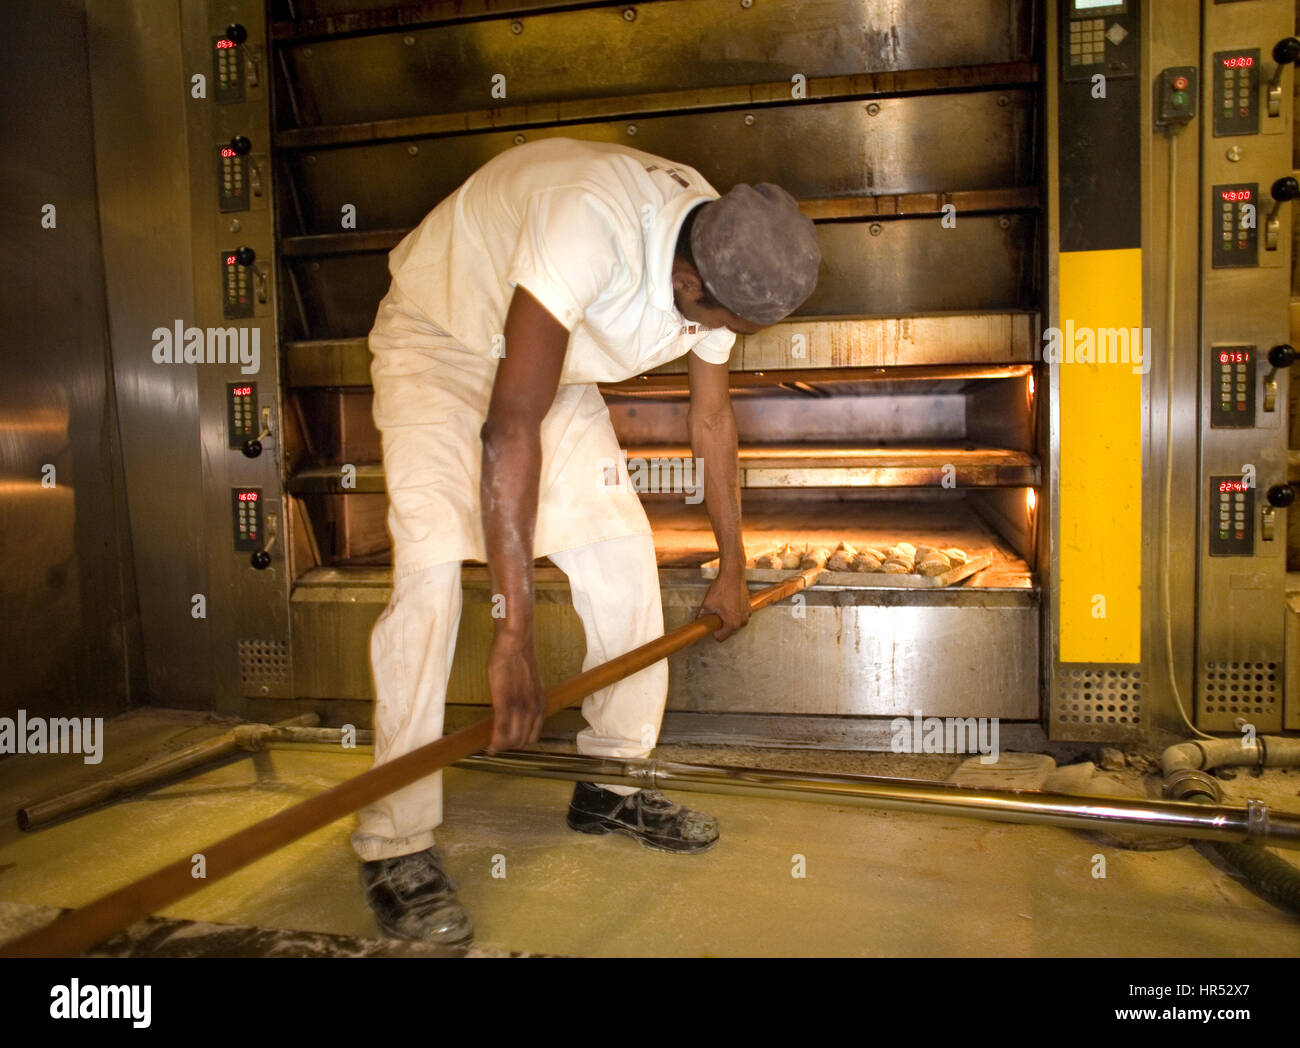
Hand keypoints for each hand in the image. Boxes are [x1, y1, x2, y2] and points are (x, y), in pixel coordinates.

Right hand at [486, 632, 546, 752]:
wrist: (515, 641)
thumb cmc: (518, 659)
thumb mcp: (529, 685)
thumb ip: (526, 700)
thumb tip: (517, 712)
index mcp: (540, 705)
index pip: (532, 736)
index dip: (519, 743)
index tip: (507, 743)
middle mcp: (533, 708)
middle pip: (522, 741)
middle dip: (508, 746)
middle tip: (495, 745)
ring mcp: (520, 705)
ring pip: (512, 739)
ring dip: (501, 746)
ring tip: (491, 747)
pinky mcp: (505, 700)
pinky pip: (501, 728)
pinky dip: (495, 740)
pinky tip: (488, 745)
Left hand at [698, 567, 750, 640]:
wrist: (733, 575)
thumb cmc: (722, 588)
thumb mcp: (707, 604)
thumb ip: (703, 616)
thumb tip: (699, 621)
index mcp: (732, 623)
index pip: (720, 637)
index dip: (713, 631)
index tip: (710, 623)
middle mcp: (742, 621)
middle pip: (728, 630)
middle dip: (720, 623)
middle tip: (715, 612)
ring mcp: (747, 614)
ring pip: (734, 622)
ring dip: (727, 617)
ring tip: (722, 606)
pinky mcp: (748, 607)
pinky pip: (739, 615)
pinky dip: (733, 611)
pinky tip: (728, 602)